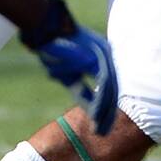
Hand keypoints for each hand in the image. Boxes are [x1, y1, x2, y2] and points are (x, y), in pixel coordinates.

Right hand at [20, 0, 118, 134]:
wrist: (48, 28)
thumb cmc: (53, 47)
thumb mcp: (67, 70)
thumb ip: (77, 83)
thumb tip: (84, 99)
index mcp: (102, 56)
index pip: (109, 86)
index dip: (106, 106)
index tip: (102, 122)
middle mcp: (106, 55)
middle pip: (112, 90)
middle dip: (108, 113)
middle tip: (104, 132)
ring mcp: (103, 56)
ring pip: (109, 90)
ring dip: (104, 111)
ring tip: (100, 129)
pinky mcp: (97, 58)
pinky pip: (102, 85)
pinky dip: (98, 102)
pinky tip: (96, 116)